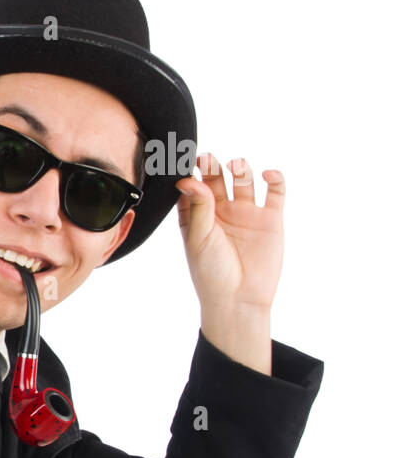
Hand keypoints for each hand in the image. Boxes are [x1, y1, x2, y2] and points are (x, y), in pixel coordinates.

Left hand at [175, 153, 284, 312]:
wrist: (239, 298)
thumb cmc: (211, 272)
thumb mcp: (198, 238)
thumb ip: (198, 208)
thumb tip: (190, 179)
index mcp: (197, 215)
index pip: (192, 187)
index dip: (189, 172)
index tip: (183, 159)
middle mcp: (221, 210)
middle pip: (216, 179)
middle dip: (212, 166)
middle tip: (208, 158)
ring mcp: (246, 212)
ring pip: (243, 181)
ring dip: (240, 168)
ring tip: (236, 166)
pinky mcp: (270, 219)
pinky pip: (274, 192)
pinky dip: (274, 179)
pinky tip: (267, 174)